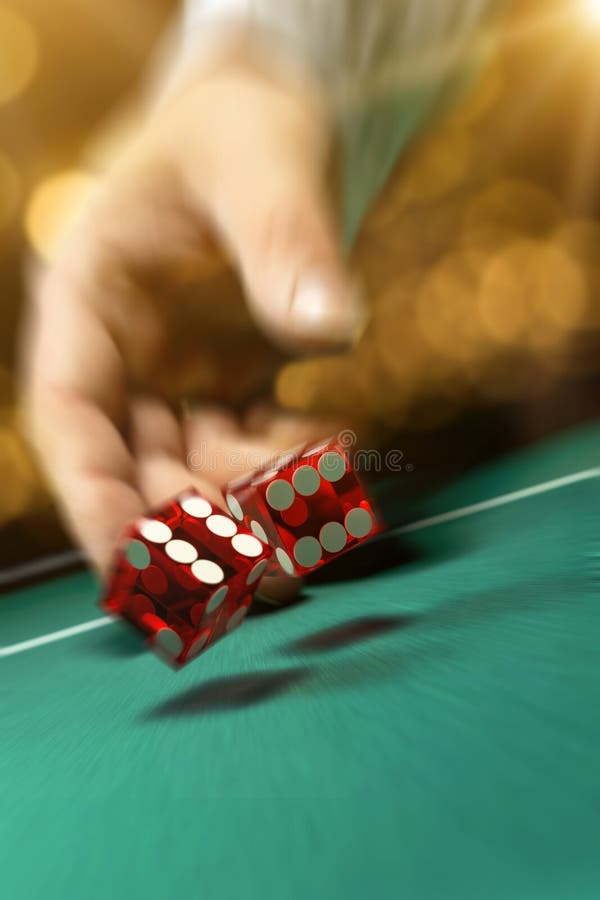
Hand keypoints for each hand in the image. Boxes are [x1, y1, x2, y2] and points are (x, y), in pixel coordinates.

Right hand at [21, 51, 362, 587]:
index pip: (67, 411)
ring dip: (247, 505)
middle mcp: (126, 347)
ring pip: (196, 462)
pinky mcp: (230, 375)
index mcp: (90, 297)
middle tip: (258, 574)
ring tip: (308, 531)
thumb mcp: (259, 161)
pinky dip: (287, 463)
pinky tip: (331, 460)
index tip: (128, 566)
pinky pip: (251, 439)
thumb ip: (286, 240)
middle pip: (137, 459)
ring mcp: (177, 368)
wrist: (275, 116)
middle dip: (193, 521)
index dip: (91, 495)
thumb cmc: (243, 123)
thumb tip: (329, 328)